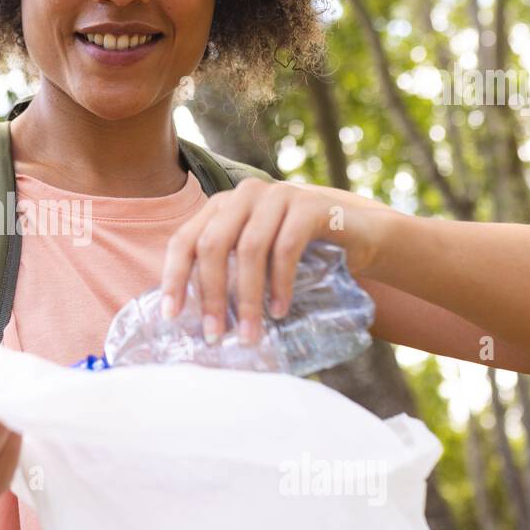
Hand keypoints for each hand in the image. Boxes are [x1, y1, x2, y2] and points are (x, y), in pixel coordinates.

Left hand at [160, 178, 395, 344]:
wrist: (358, 235)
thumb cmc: (299, 254)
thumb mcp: (255, 260)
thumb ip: (226, 274)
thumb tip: (194, 324)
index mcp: (220, 207)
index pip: (184, 240)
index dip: (174, 278)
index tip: (171, 317)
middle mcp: (244, 196)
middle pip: (212, 246)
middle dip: (211, 295)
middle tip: (215, 334)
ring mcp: (277, 195)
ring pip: (248, 250)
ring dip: (247, 298)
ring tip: (250, 333)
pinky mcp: (310, 205)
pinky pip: (286, 248)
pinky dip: (280, 284)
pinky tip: (279, 310)